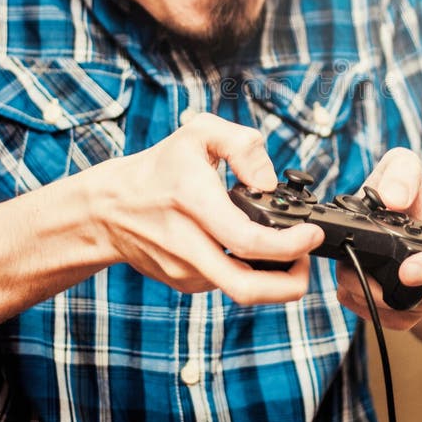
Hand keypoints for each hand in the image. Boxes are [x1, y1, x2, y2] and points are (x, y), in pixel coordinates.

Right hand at [93, 113, 323, 304]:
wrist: (109, 208)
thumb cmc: (160, 168)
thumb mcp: (199, 133)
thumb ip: (242, 145)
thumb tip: (268, 180)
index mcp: (194, 202)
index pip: (248, 240)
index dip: (290, 246)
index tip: (312, 235)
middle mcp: (189, 243)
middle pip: (247, 287)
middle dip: (290, 284)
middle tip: (307, 262)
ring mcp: (185, 269)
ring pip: (241, 288)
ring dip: (273, 278)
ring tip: (286, 252)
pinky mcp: (185, 283)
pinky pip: (226, 283)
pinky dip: (248, 271)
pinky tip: (251, 250)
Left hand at [336, 148, 421, 330]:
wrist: (397, 213)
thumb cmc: (402, 189)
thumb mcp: (401, 165)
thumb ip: (401, 172)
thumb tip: (393, 200)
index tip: (406, 272)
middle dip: (387, 288)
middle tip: (347, 272)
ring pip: (410, 310)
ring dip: (370, 298)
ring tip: (342, 276)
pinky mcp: (415, 307)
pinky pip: (398, 322)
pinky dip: (367, 311)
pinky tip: (347, 292)